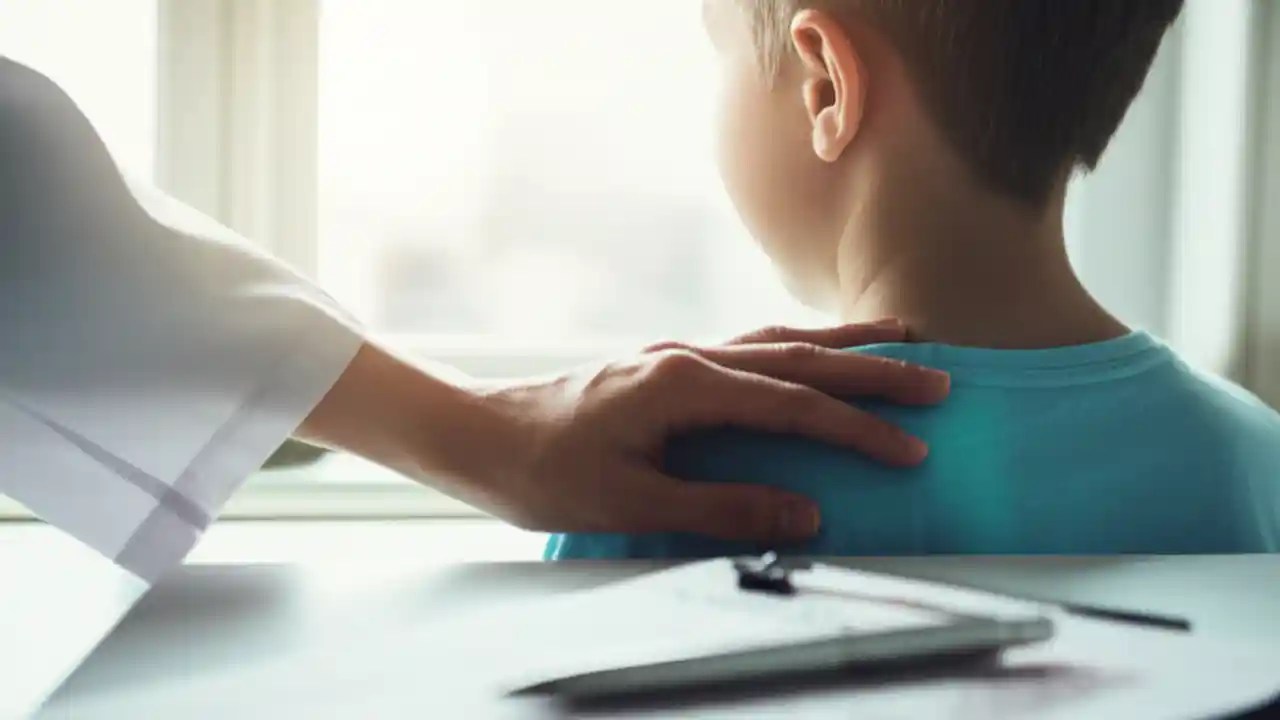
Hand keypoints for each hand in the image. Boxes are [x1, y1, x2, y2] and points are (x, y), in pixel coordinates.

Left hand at [454, 320, 949, 541]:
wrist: (483, 434)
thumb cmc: (547, 472)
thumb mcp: (631, 503)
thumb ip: (721, 507)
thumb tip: (808, 514)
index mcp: (683, 385)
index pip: (793, 404)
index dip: (856, 430)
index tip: (912, 452)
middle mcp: (688, 356)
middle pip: (798, 357)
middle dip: (873, 369)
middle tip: (940, 380)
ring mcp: (677, 353)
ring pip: (777, 340)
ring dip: (840, 341)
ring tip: (901, 338)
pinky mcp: (667, 363)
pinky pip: (749, 346)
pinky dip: (796, 346)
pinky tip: (814, 352)